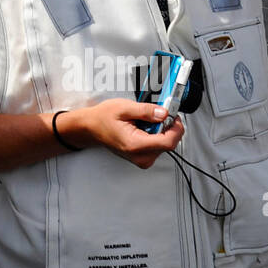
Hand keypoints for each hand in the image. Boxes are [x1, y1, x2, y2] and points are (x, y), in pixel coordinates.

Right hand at [69, 99, 184, 168]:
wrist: (91, 128)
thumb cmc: (103, 118)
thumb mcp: (124, 108)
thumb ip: (146, 111)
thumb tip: (164, 113)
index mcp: (135, 145)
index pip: (168, 142)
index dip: (176, 128)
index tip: (174, 116)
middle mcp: (140, 157)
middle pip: (168, 144)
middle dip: (167, 127)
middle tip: (158, 113)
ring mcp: (141, 159)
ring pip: (164, 145)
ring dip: (161, 130)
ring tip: (145, 121)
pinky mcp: (142, 158)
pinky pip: (158, 147)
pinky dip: (156, 135)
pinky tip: (144, 128)